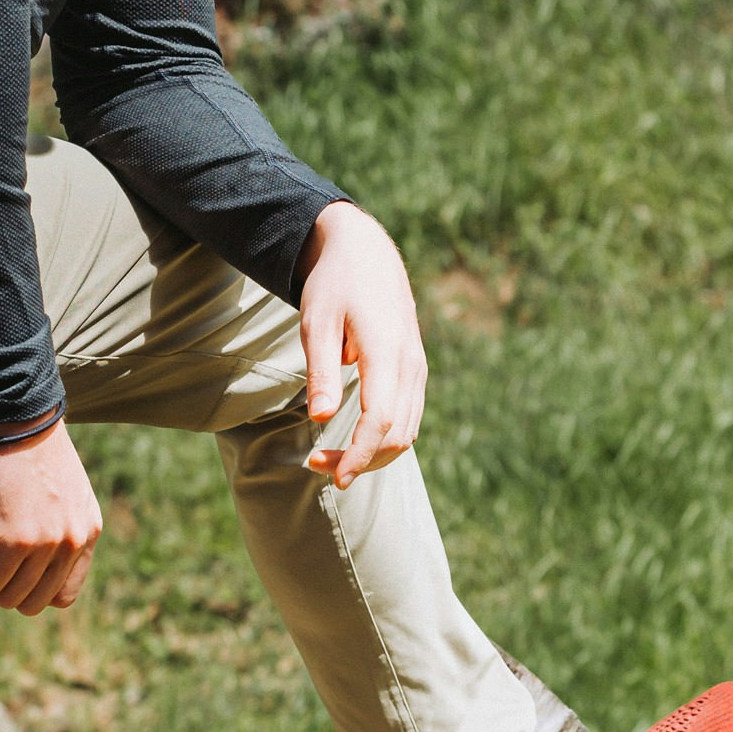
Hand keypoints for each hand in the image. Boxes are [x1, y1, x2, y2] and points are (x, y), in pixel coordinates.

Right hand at [0, 420, 101, 614]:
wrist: (16, 412)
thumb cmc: (29, 443)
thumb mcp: (60, 491)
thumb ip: (56, 527)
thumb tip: (28, 563)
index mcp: (88, 532)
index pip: (64, 595)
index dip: (30, 584)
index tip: (13, 552)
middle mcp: (73, 542)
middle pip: (33, 602)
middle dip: (5, 581)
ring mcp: (48, 544)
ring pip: (7, 597)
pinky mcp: (16, 539)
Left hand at [297, 201, 425, 485]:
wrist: (366, 254)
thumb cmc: (335, 286)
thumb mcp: (317, 323)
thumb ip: (321, 371)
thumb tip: (320, 419)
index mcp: (386, 351)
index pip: (381, 420)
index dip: (359, 455)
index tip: (334, 477)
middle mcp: (410, 364)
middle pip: (398, 434)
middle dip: (360, 461)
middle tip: (315, 465)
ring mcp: (417, 369)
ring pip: (407, 431)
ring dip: (372, 455)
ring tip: (327, 459)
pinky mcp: (414, 372)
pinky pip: (408, 418)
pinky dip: (384, 440)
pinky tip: (352, 443)